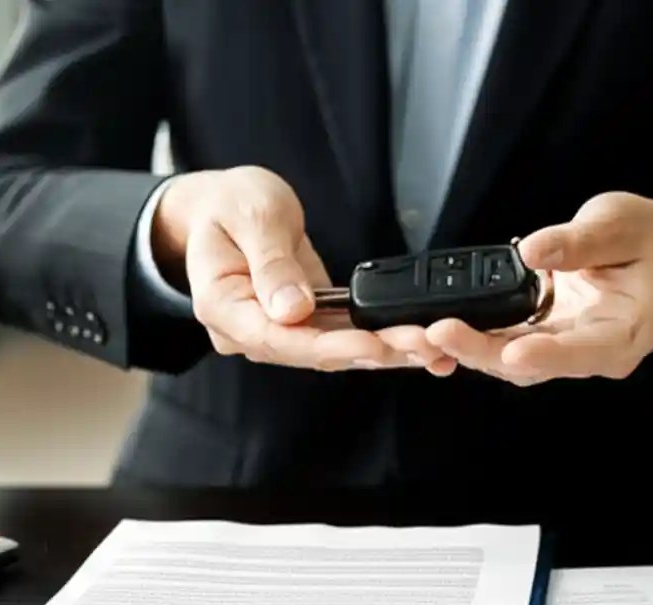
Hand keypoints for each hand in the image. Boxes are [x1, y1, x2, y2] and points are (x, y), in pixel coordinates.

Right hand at [153, 166, 454, 374]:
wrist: (223, 204)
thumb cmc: (229, 204)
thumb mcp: (252, 217)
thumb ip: (271, 263)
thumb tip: (292, 309)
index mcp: (222, 307)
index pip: (278, 339)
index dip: (330, 346)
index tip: (372, 344)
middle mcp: (248, 330)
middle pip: (313, 353)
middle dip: (371, 351)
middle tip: (422, 344)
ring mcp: (276, 329)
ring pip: (333, 350)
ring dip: (383, 349)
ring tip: (430, 346)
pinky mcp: (302, 322)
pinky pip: (340, 335)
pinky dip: (376, 337)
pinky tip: (413, 340)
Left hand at [427, 192, 652, 384]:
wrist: (648, 248)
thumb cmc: (642, 238)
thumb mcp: (618, 225)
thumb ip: (578, 241)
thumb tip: (530, 250)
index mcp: (628, 331)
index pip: (586, 352)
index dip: (547, 355)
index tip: (512, 352)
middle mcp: (595, 351)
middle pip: (536, 364)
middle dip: (485, 352)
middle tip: (443, 332)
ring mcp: (566, 348)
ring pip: (512, 360)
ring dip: (471, 348)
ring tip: (431, 330)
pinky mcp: (543, 338)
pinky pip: (504, 344)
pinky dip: (475, 336)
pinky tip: (443, 325)